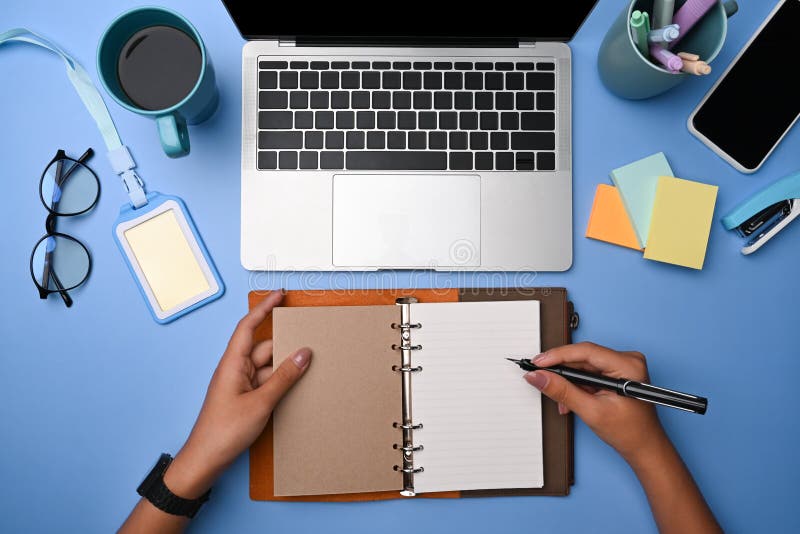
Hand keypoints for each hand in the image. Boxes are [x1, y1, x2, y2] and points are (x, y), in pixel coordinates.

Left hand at [164, 291, 310, 497]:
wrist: (206, 460)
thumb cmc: (223, 432)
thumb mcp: (260, 402)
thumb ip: (284, 377)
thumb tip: (303, 354)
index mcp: (232, 363)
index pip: (248, 326)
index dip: (264, 307)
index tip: (279, 295)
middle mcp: (235, 369)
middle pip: (264, 347)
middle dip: (285, 344)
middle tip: (308, 339)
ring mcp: (239, 384)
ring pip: (267, 366)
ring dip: (285, 366)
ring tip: (308, 367)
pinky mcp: (244, 398)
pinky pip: (266, 381)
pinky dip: (280, 381)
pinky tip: (295, 386)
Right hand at [524, 342, 666, 463]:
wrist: (644, 447)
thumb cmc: (629, 432)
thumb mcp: (591, 411)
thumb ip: (562, 391)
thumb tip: (539, 376)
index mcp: (628, 365)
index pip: (586, 351)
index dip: (558, 356)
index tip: (537, 362)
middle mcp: (628, 360)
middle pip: (583, 358)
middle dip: (561, 372)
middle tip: (539, 377)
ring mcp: (623, 365)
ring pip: (583, 366)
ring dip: (569, 383)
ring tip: (562, 401)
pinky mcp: (617, 372)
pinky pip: (589, 372)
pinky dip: (577, 386)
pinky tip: (572, 400)